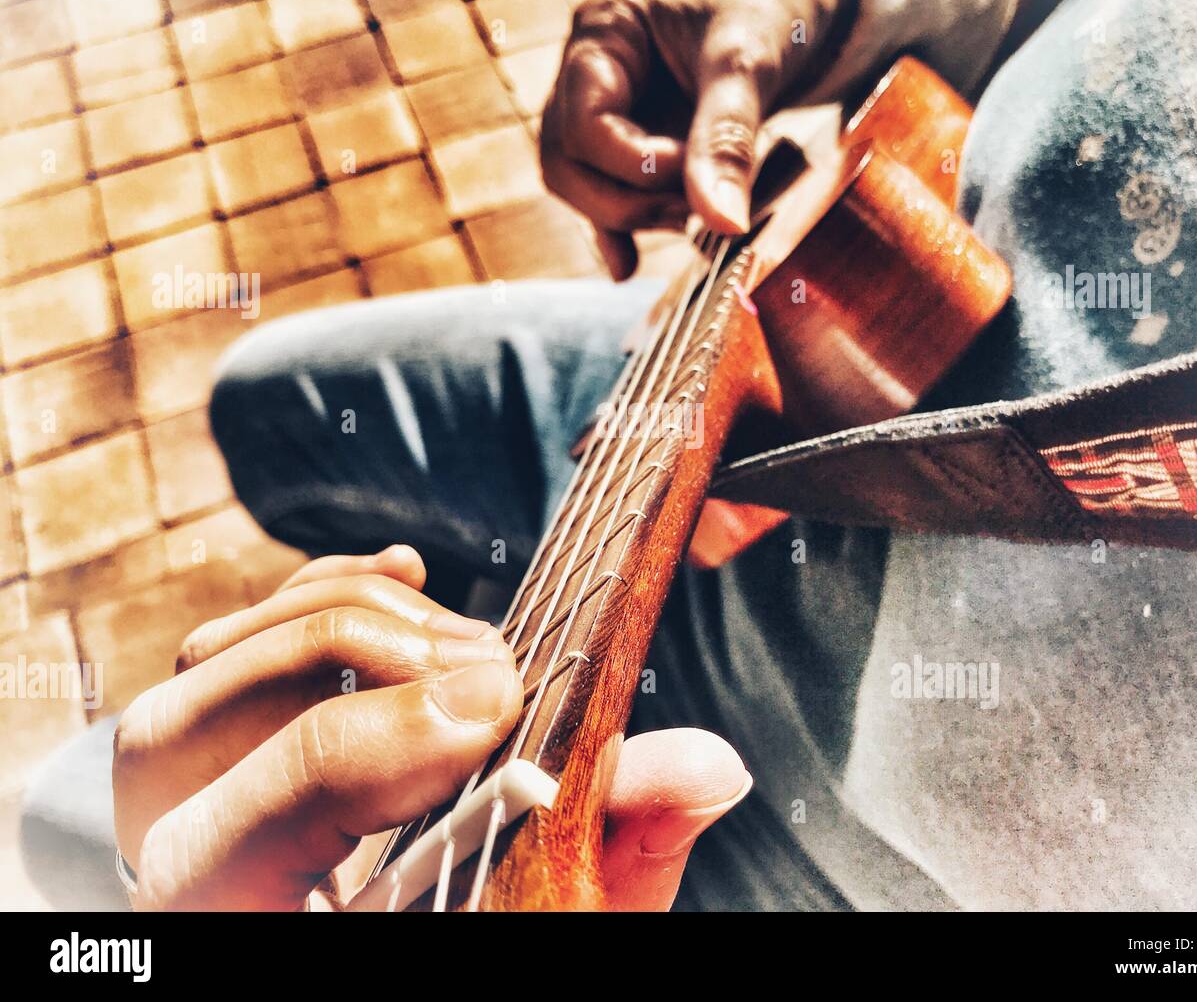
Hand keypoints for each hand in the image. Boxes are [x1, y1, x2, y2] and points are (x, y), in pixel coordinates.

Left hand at [113, 545, 748, 910]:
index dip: (395, 729)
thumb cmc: (458, 931)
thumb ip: (609, 857)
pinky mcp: (206, 747)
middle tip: (502, 672)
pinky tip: (407, 581)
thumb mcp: (535, 926)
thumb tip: (703, 763)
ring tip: (476, 652)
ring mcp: (177, 790)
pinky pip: (236, 635)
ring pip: (223, 648)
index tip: (507, 698)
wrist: (361, 932)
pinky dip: (324, 589)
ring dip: (366, 616)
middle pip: (220, 691)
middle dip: (379, 653)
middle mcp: (176, 843)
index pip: (279, 791)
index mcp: (240, 906)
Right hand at [541, 0, 855, 277]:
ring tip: (692, 219)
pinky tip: (629, 267)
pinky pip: (607, 194)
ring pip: (582, 185)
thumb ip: (727, 141)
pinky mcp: (632, 144)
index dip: (633, 165)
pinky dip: (622, 230)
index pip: (581, 124)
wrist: (813, 13)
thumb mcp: (751, 65)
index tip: (692, 173)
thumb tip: (721, 225)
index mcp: (604, 30)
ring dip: (632, 216)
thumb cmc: (775, 10)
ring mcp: (606, 110)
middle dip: (627, 200)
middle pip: (567, 162)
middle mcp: (590, 71)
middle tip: (693, 210)